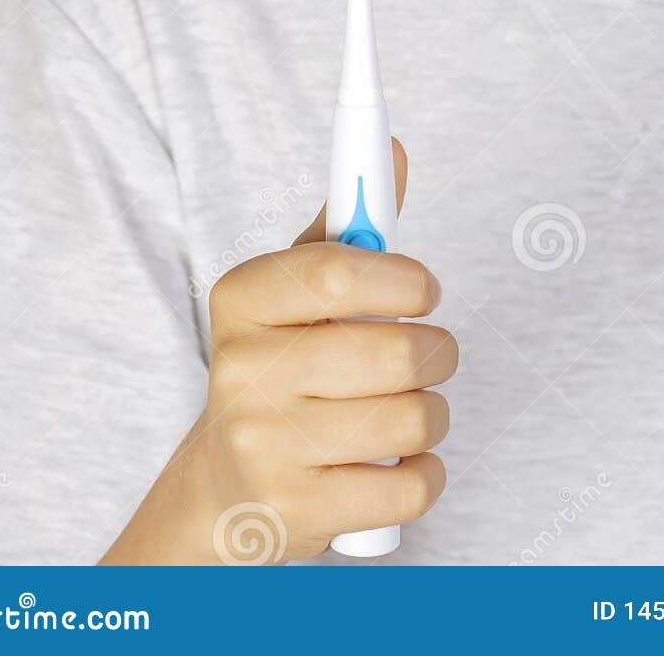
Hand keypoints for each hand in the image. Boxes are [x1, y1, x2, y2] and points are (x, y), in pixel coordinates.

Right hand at [99, 141, 455, 563]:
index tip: (424, 288)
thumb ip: (349, 225)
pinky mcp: (297, 512)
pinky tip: (399, 464)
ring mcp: (265, 447)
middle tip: (432, 352)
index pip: (337, 272)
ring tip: (409, 410)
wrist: (225, 489)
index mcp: (240, 300)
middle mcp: (243, 372)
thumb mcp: (294, 292)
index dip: (403, 278)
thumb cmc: (279, 367)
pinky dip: (425, 474)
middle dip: (437, 351)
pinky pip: (409, 487)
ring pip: (411, 420)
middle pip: (394, 352)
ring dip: (432, 414)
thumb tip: (396, 151)